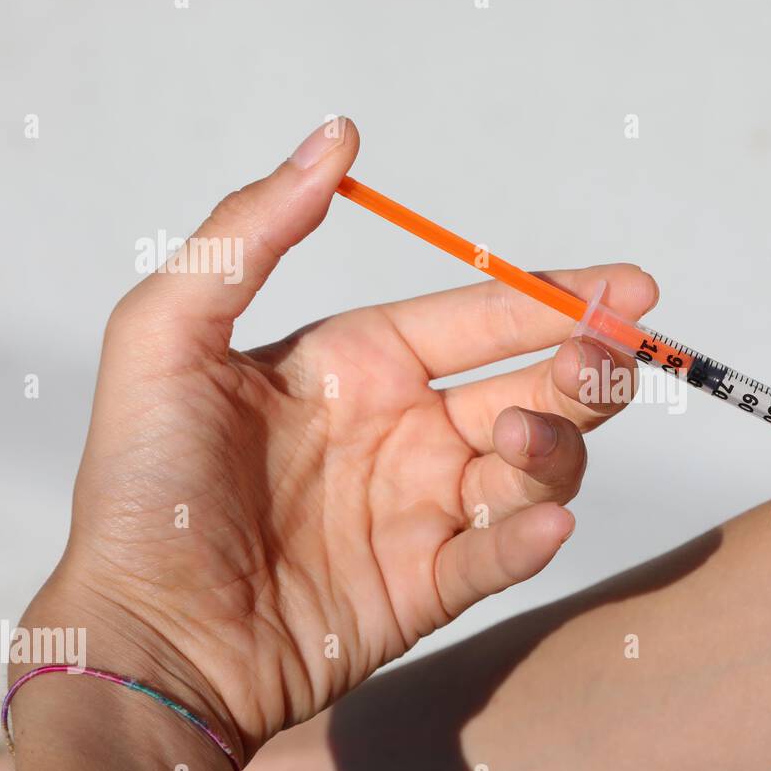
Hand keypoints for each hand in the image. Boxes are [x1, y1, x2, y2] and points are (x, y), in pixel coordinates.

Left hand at [16, 119, 657, 770]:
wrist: (141, 634)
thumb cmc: (141, 487)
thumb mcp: (169, 334)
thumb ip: (252, 231)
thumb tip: (337, 136)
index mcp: (362, 365)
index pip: (483, 317)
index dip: (559, 298)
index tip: (630, 288)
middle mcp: (406, 431)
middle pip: (533, 384)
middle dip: (586, 366)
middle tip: (614, 355)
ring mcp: (423, 509)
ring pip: (536, 466)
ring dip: (554, 446)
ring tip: (520, 436)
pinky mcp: (430, 584)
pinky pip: (502, 553)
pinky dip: (531, 537)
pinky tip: (540, 521)